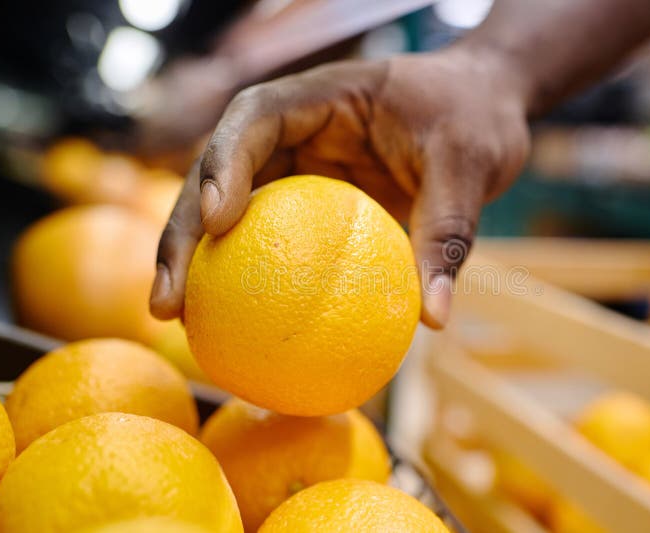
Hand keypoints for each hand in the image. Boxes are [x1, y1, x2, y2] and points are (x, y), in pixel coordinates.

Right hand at [149, 47, 528, 328]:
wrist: (481, 105)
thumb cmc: (473, 116)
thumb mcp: (470, 164)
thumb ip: (448, 231)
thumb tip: (433, 319)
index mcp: (320, 96)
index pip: (253, 118)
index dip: (223, 164)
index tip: (220, 221)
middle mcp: (294, 130)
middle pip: (216, 173)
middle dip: (183, 233)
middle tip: (168, 302)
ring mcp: (295, 167)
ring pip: (229, 211)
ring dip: (196, 263)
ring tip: (178, 323)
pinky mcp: (307, 203)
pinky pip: (270, 240)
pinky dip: (248, 277)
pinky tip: (237, 328)